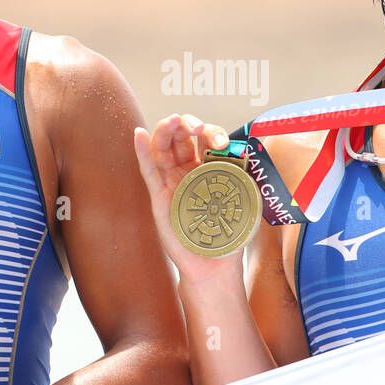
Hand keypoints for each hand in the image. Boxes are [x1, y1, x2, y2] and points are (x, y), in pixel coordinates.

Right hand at [133, 113, 247, 283]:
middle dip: (187, 124)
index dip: (211, 133)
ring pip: (163, 148)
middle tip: (196, 127)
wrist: (214, 264)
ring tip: (172, 120)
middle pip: (181, 137)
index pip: (205, 139)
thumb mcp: (244, 198)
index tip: (221, 143)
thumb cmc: (230, 233)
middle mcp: (187, 171)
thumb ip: (242, 175)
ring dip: (166, 129)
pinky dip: (142, 152)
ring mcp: (171, 182)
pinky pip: (148, 171)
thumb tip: (245, 151)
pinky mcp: (158, 197)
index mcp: (208, 167)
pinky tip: (140, 134)